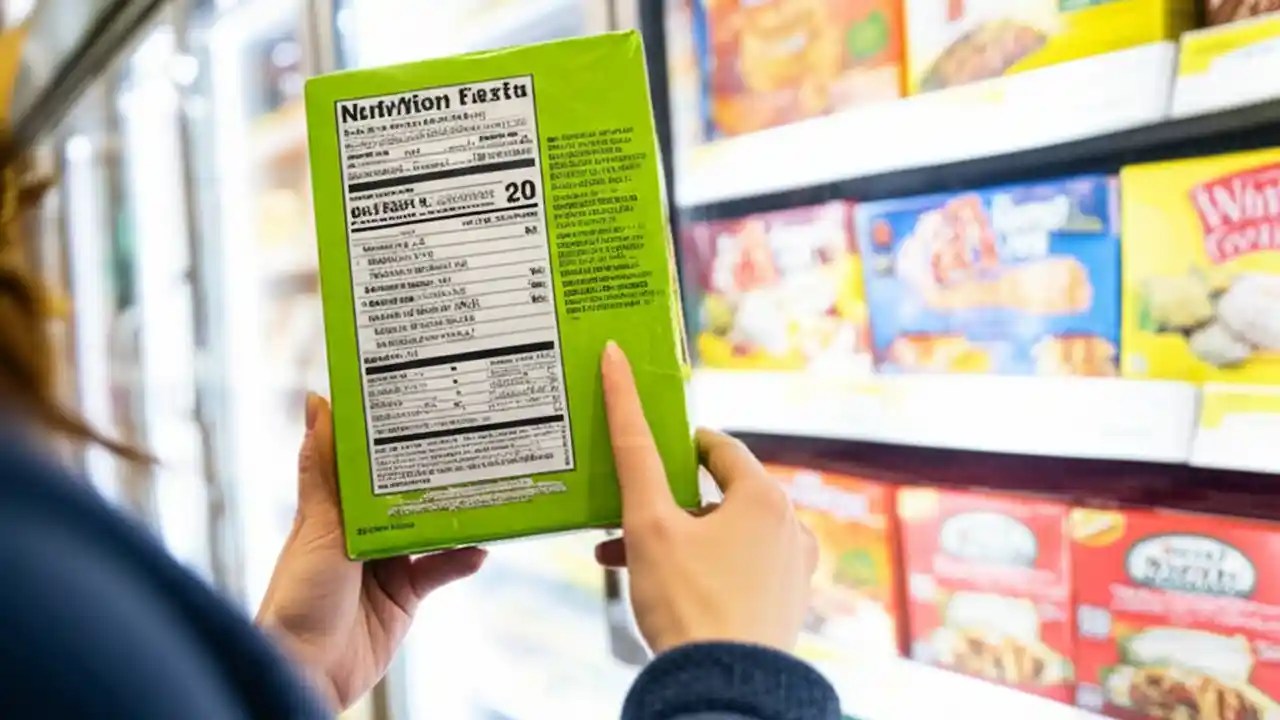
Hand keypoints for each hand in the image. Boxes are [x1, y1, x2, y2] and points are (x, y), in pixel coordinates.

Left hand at [256, 394, 485, 709]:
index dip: (383, 433)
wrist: (308, 671)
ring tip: (483, 488)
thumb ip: (324, 471)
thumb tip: (317, 401)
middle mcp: (359, 530)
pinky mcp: (405, 594)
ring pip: (427, 525)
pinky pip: (440, 569)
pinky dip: (460, 558)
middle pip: (400, 490)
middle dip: (429, 469)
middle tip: (464, 439)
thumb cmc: (298, 598)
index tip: (414, 400)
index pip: (360, 460)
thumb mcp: (317, 528)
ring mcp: (384, 562)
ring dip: (453, 512)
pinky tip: (480, 547)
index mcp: (332, 508)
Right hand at [594, 342, 816, 653]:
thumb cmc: (688, 601)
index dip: (676, 444)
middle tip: (623, 519)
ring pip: (725, 536)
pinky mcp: (787, 603)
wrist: (723, 689)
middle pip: (718, 496)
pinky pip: (740, 569)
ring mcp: (793, 568)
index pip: (718, 448)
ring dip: (677, 541)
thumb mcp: (649, 521)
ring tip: (628, 560)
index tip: (645, 452)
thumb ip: (632, 447)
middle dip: (665, 506)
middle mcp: (791, 525)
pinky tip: (665, 588)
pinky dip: (703, 568)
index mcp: (765, 496)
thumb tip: (617, 364)